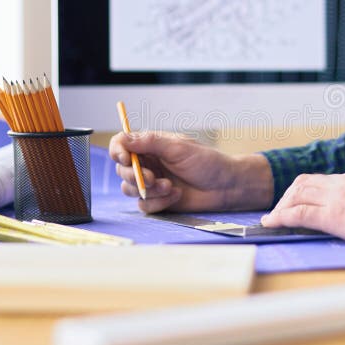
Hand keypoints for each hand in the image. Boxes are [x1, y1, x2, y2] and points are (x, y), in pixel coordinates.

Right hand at [109, 131, 273, 213]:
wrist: (225, 186)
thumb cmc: (207, 162)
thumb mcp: (179, 148)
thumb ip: (150, 142)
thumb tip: (123, 138)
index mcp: (151, 146)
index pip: (122, 145)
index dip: (118, 151)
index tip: (125, 158)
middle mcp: (148, 163)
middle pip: (122, 169)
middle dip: (134, 175)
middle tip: (151, 178)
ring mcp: (152, 183)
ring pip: (130, 189)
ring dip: (149, 190)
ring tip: (169, 187)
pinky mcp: (158, 200)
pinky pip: (144, 205)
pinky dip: (159, 202)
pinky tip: (176, 195)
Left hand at [260, 170, 344, 246]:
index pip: (321, 180)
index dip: (303, 191)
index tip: (295, 202)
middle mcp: (344, 182)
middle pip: (303, 182)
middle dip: (286, 197)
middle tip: (279, 212)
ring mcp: (339, 197)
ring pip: (297, 193)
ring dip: (281, 207)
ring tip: (273, 220)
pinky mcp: (336, 216)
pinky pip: (299, 213)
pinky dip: (281, 217)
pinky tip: (272, 224)